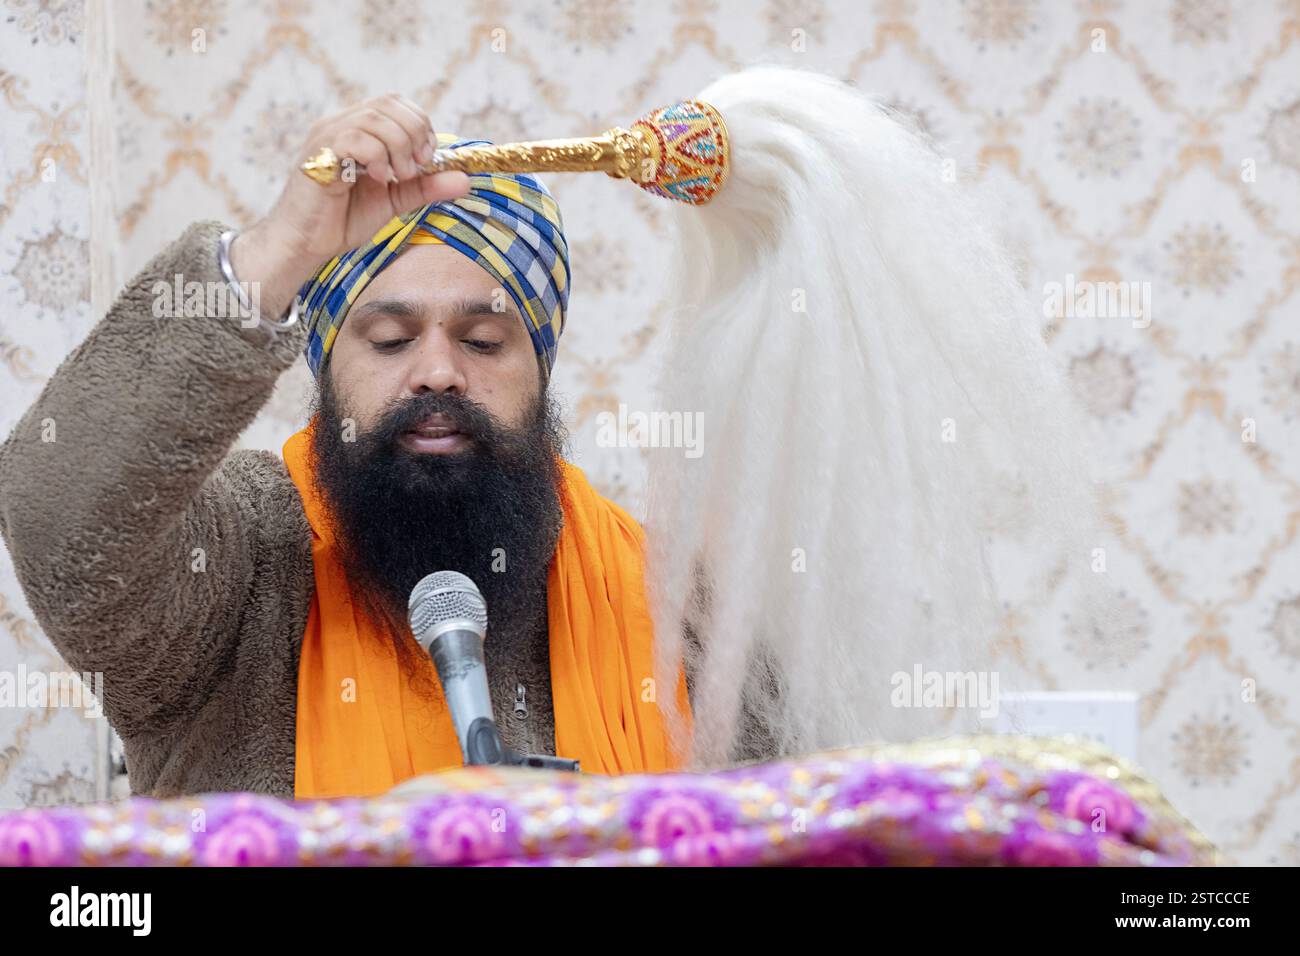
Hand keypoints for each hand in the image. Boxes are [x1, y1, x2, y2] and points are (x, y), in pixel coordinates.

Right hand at [230, 94, 470, 317]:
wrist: (306, 244)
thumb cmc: (343, 220)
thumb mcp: (395, 200)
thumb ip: (425, 187)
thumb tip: (464, 180)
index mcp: (358, 128)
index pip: (396, 102)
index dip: (420, 124)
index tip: (427, 158)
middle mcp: (341, 123)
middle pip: (389, 103)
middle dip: (414, 134)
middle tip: (416, 168)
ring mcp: (327, 135)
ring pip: (373, 118)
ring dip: (397, 147)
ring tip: (396, 178)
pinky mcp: (317, 154)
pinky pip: (353, 138)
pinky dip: (376, 157)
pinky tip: (378, 179)